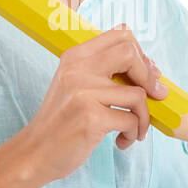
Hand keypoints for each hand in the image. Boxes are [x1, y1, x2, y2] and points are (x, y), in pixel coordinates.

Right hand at [18, 23, 168, 183]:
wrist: (35, 153)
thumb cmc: (61, 121)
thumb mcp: (73, 85)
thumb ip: (102, 71)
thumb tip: (150, 67)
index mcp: (75, 57)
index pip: (120, 35)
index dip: (140, 54)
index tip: (145, 76)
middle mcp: (77, 69)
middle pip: (130, 54)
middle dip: (149, 78)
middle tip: (153, 98)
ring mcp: (84, 93)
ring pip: (138, 94)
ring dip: (144, 117)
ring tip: (134, 130)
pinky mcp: (91, 118)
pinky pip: (131, 120)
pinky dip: (133, 133)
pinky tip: (121, 141)